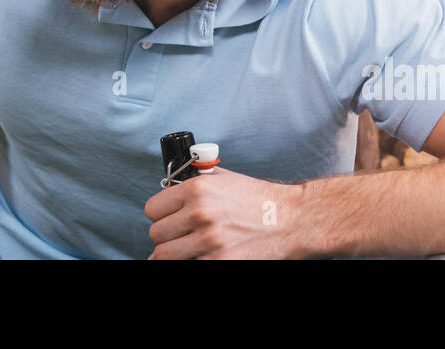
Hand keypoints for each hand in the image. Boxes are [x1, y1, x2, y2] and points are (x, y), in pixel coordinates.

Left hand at [144, 167, 307, 258]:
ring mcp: (209, 242)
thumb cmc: (259, 200)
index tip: (167, 219)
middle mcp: (200, 214)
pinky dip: (193, 261)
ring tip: (188, 248)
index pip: (152, 209)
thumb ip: (195, 182)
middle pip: (156, 235)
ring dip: (175, 253)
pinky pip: (189, 265)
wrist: (291, 220)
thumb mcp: (224, 179)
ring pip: (165, 256)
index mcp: (197, 189)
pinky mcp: (219, 263)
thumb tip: (170, 189)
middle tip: (181, 236)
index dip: (160, 215)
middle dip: (167, 236)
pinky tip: (202, 255)